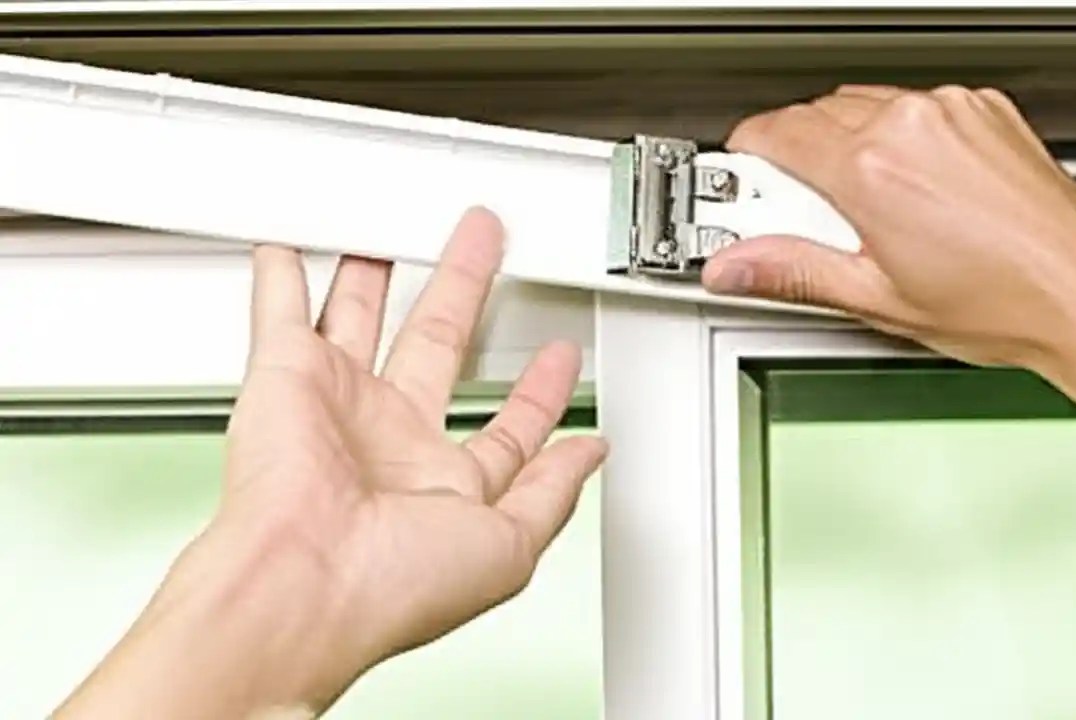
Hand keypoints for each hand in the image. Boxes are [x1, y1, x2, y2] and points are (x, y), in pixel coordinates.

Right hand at [57, 208, 605, 718]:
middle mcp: (392, 441)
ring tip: (396, 231)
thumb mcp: (511, 546)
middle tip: (483, 244)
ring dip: (376, 275)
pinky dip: (280, 280)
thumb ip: (553, 492)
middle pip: (437, 345)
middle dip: (464, 292)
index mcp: (446, 484)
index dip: (536, 391)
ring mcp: (338, 405)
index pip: (503, 427)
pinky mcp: (286, 377)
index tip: (560, 356)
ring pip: (362, 318)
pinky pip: (282, 313)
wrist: (302, 584)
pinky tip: (288, 248)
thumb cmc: (393, 587)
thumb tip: (591, 454)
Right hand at [702, 85, 1075, 380]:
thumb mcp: (877, 299)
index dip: (742, 165)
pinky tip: (910, 194)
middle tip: (796, 218)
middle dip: (792, 162)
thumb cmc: (1004, 303)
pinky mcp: (986, 114)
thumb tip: (734, 266)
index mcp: (873, 168)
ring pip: (864, 107)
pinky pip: (916, 109)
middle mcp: (913, 125)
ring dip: (844, 146)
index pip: (773, 136)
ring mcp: (955, 113)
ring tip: (862, 213)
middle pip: (814, 117)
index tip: (738, 193)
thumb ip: (792, 271)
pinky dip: (898, 138)